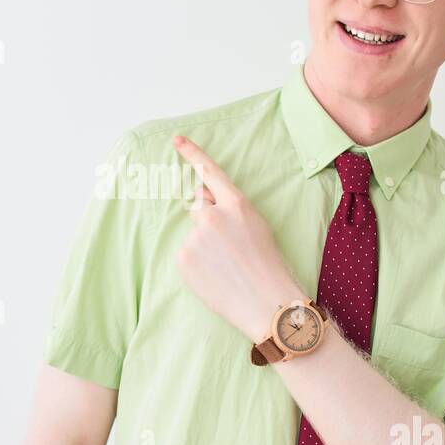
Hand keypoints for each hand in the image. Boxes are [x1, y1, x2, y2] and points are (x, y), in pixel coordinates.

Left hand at [171, 134, 305, 343]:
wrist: (266, 304)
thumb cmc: (268, 266)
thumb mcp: (258, 226)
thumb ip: (231, 210)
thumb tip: (205, 204)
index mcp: (236, 205)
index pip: (210, 172)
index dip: (192, 154)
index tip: (176, 140)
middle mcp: (212, 216)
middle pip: (198, 203)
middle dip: (207, 215)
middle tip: (226, 243)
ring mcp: (195, 237)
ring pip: (194, 232)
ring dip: (204, 244)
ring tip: (226, 266)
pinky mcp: (183, 258)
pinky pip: (187, 253)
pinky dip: (197, 262)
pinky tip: (215, 275)